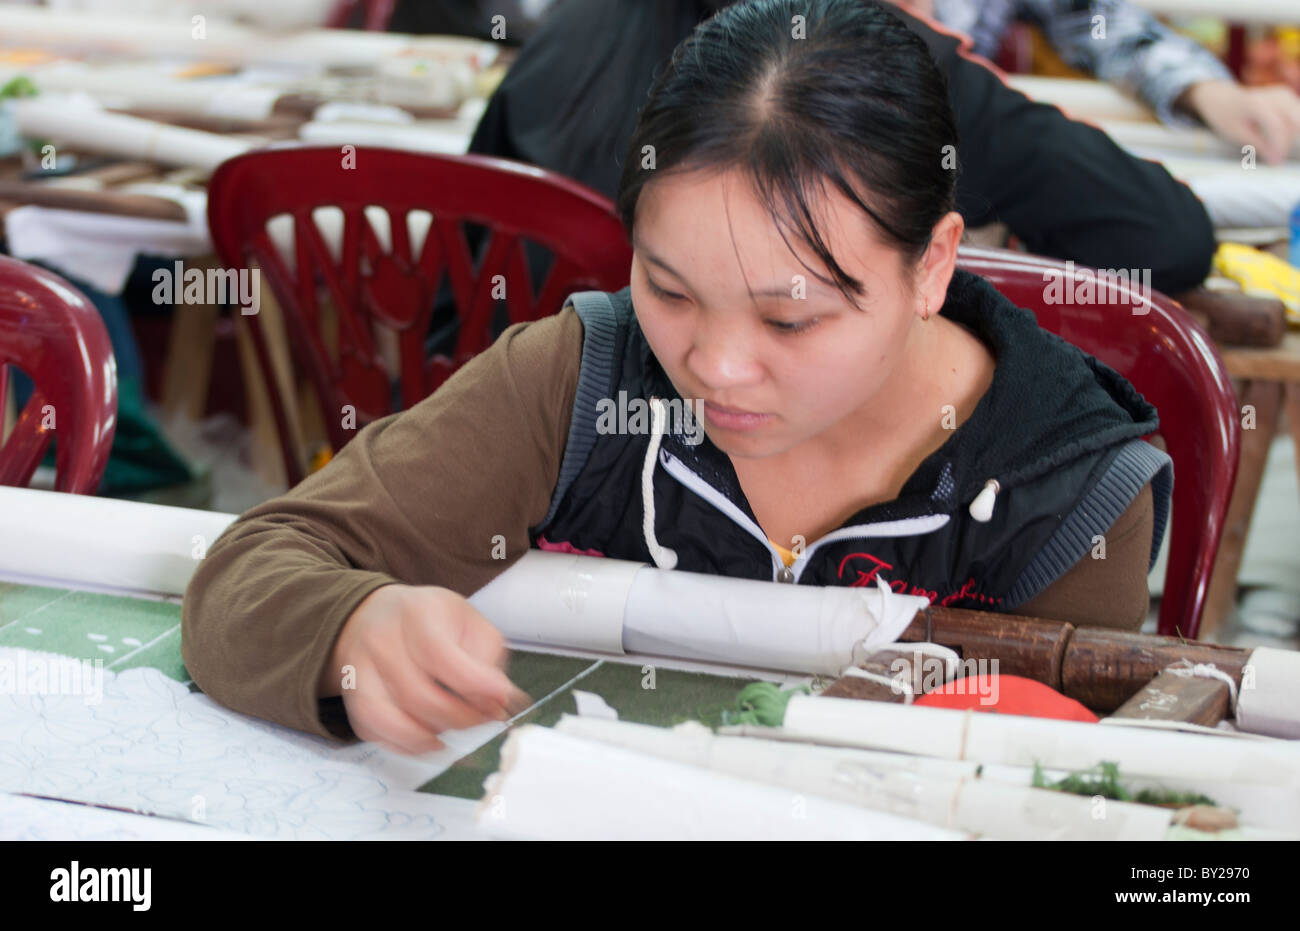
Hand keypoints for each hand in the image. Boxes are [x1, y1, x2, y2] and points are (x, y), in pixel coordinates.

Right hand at [320, 584, 530, 754]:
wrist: (372, 615)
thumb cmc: (430, 621)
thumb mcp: (469, 621)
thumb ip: (488, 658)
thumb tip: (500, 700)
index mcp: (417, 612)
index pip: (441, 656)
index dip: (475, 685)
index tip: (502, 700)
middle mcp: (381, 640)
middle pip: (419, 695)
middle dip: (460, 718)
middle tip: (484, 719)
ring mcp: (359, 669)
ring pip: (391, 720)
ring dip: (432, 736)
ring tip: (456, 730)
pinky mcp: (350, 696)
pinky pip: (374, 731)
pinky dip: (406, 744)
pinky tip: (429, 738)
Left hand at [1182, 80, 1299, 164]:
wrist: (1224, 100)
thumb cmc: (1227, 117)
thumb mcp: (1238, 134)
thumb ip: (1259, 145)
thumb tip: (1276, 161)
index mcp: (1257, 104)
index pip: (1277, 126)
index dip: (1279, 145)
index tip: (1275, 161)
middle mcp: (1275, 96)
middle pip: (1294, 122)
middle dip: (1287, 142)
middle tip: (1276, 158)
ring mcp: (1284, 95)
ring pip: (1297, 121)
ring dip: (1290, 138)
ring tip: (1273, 148)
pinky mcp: (1288, 98)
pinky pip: (1296, 117)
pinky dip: (1291, 131)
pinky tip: (1276, 139)